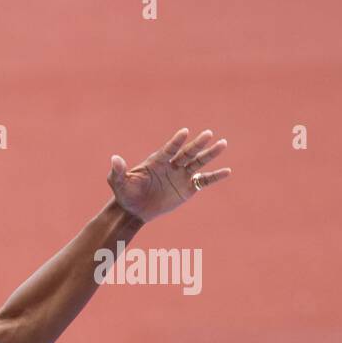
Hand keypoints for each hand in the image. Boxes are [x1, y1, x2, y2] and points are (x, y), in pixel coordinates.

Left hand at [107, 128, 230, 222]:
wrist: (134, 210)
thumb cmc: (125, 194)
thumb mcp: (119, 183)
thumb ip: (118, 171)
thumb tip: (114, 159)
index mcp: (156, 162)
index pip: (168, 150)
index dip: (176, 142)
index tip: (184, 132)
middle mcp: (171, 165)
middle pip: (187, 152)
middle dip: (197, 144)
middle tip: (208, 134)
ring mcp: (181, 175)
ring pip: (198, 162)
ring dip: (210, 153)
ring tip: (223, 143)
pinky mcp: (187, 187)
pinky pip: (203, 181)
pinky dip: (215, 176)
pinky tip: (227, 171)